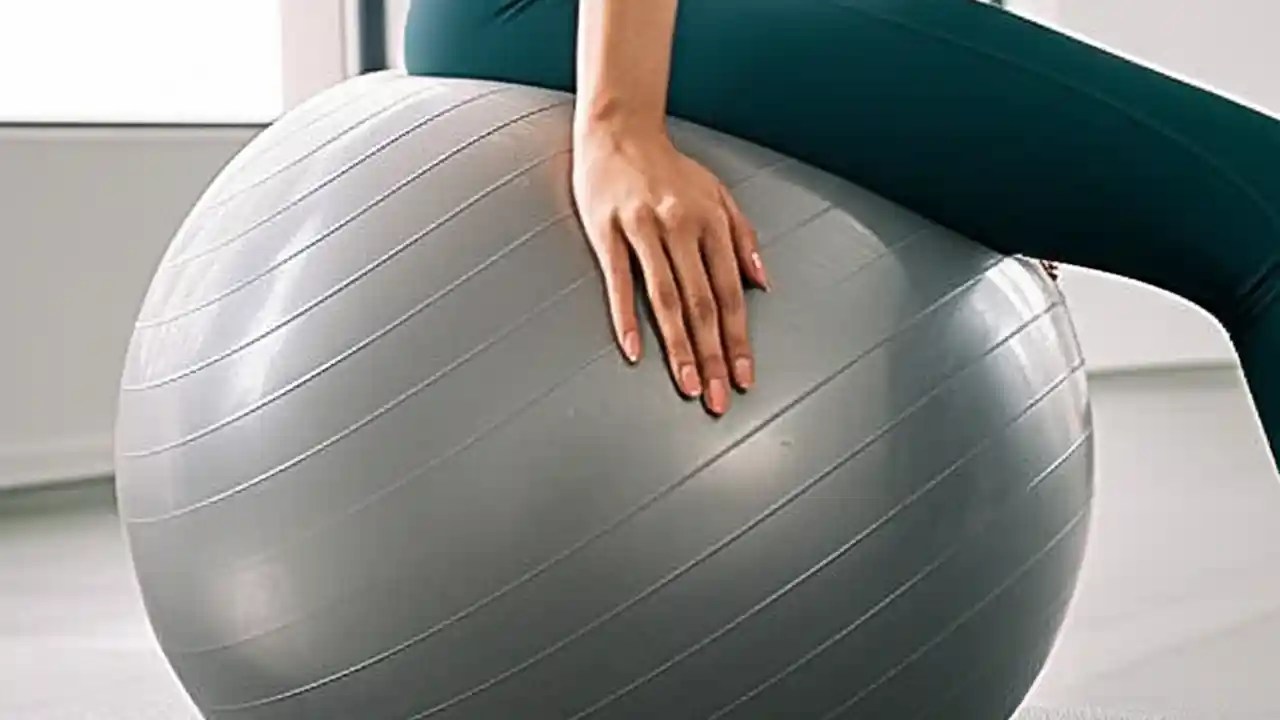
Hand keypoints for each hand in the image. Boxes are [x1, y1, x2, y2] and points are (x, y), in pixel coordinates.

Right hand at [572, 121, 769, 414]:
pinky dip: (627, 318)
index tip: (744, 376)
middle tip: (719, 398)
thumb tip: (762, 282)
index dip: (739, 339)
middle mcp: (682, 227)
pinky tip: (635, 351)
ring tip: (688, 385)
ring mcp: (643, 229)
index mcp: (711, 223)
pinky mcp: (607, 230)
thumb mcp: (717, 193)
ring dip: (679, 347)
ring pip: (667, 299)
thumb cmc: (668, 167)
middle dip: (713, 355)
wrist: (620, 128)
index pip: (731, 293)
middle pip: (703, 304)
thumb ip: (742, 236)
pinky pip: (620, 281)